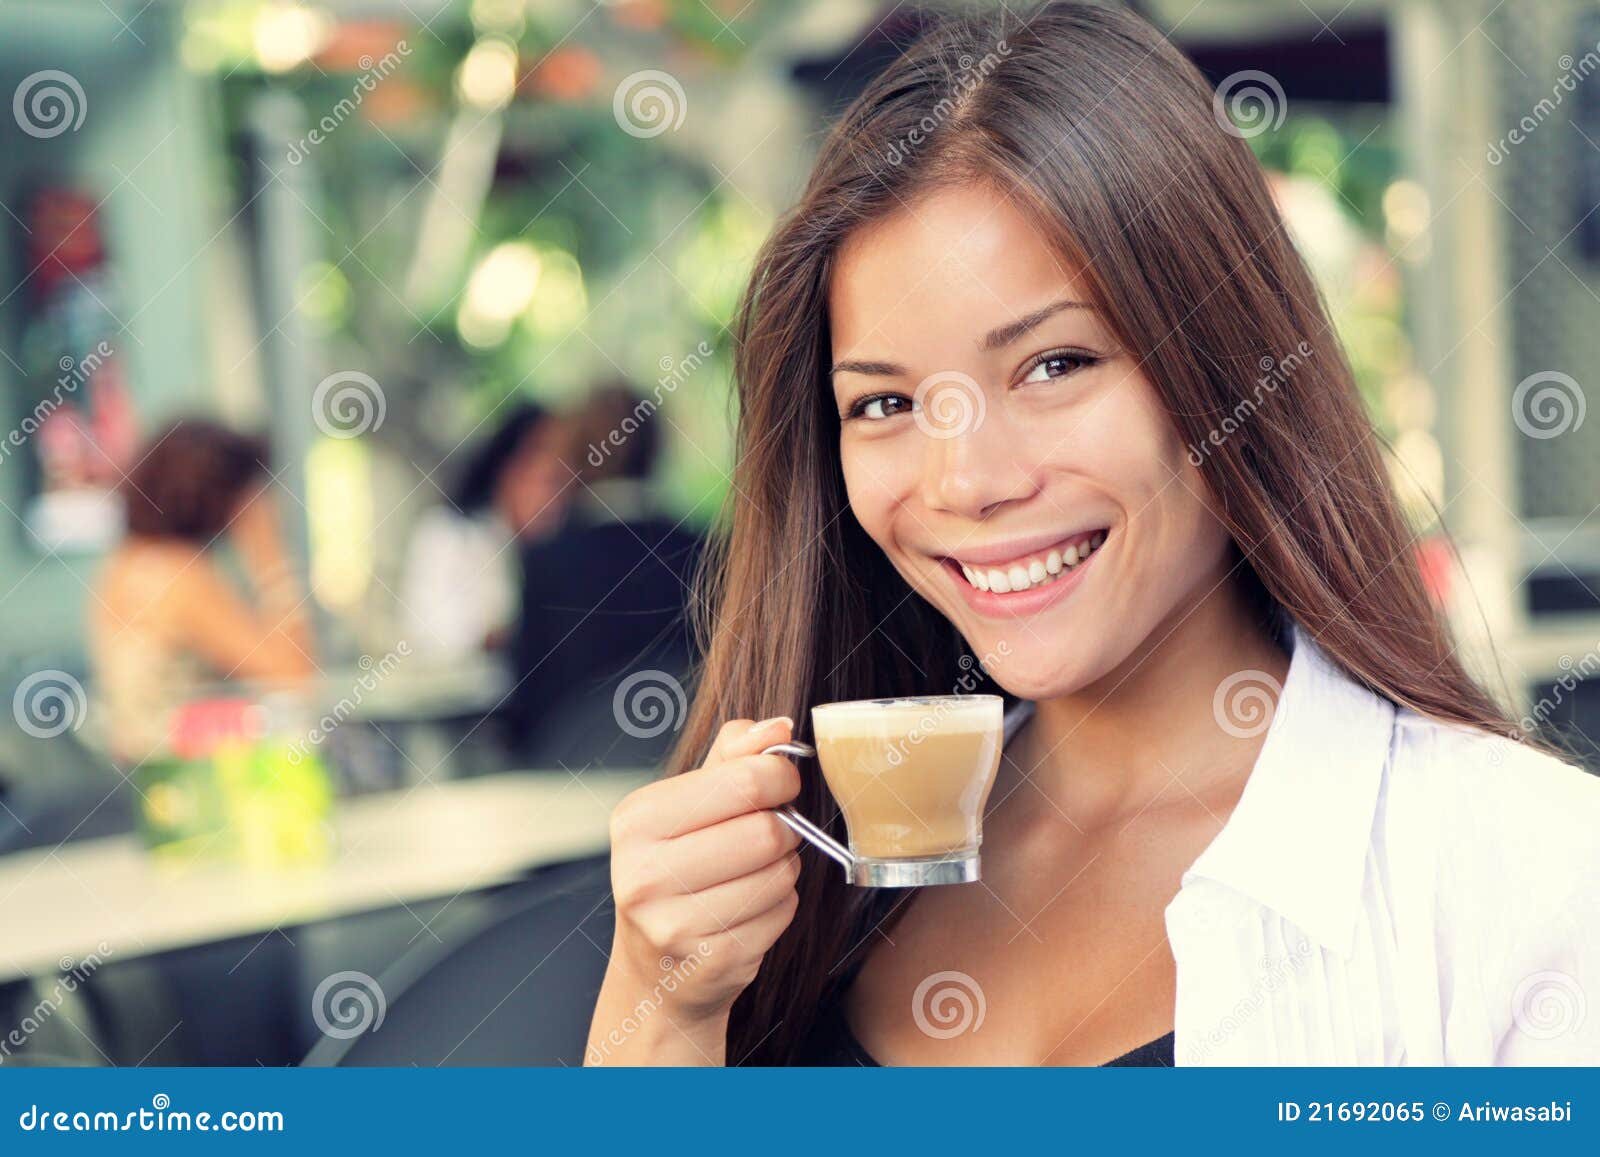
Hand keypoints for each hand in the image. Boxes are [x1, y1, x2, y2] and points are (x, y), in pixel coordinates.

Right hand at [588, 715, 802, 1063]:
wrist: (655, 968)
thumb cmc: (679, 869)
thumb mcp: (690, 803)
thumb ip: (734, 757)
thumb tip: (778, 727)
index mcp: (636, 819)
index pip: (745, 780)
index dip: (781, 777)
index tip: (780, 785)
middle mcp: (644, 872)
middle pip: (767, 831)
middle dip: (783, 828)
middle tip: (768, 832)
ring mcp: (674, 923)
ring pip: (781, 873)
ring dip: (783, 869)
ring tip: (751, 873)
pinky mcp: (711, 960)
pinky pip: (782, 912)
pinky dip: (780, 905)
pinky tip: (749, 909)